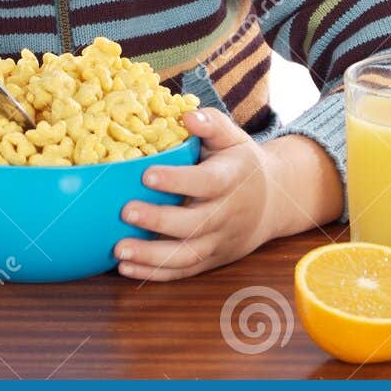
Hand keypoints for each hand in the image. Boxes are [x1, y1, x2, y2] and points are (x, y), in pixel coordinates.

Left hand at [112, 107, 276, 281]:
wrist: (272, 203)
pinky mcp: (211, 260)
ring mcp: (219, 241)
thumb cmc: (241, 164)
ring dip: (151, 257)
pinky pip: (183, 271)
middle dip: (159, 221)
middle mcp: (227, 214)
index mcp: (232, 180)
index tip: (147, 174)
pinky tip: (126, 268)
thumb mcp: (233, 138)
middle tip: (126, 211)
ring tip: (119, 250)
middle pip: (195, 224)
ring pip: (187, 255)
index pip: (207, 183)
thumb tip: (187, 116)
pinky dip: (155, 273)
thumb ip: (211, 124)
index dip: (178, 181)